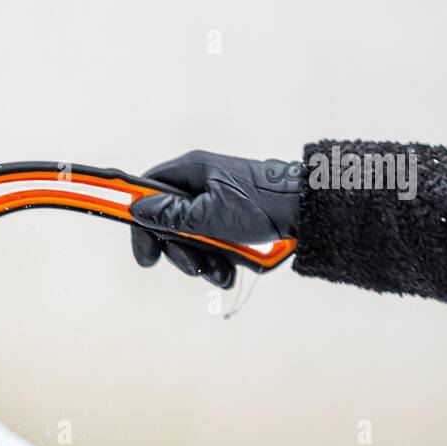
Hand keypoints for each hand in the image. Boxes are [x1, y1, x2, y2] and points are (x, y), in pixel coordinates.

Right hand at [130, 150, 302, 288]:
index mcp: (191, 171)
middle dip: (179, 251)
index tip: (146, 253)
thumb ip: (171, 215)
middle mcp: (200, 185)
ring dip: (201, 261)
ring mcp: (215, 204)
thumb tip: (137, 209)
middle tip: (192, 268)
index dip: (140, 222)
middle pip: (167, 222)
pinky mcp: (230, 221)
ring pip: (190, 238)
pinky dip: (217, 261)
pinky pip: (212, 244)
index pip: (147, 192)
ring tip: (220, 273)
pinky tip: (228, 272)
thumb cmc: (263, 206)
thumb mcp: (210, 215)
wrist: (309, 212)